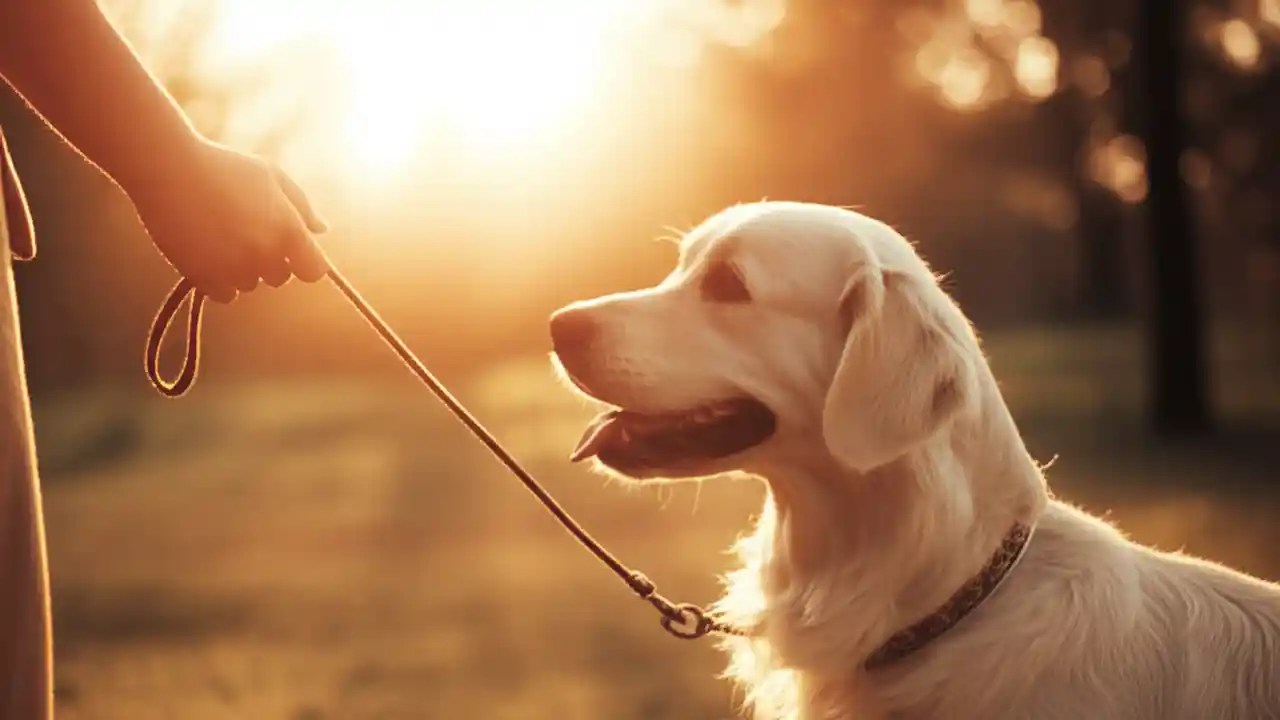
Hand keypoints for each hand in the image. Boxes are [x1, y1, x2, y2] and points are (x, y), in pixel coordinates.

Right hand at [127, 139, 329, 302]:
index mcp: (289, 230)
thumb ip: (302, 206)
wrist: (169, 168)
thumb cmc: (224, 166)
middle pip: (280, 277)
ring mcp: (235, 268)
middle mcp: (266, 254)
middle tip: (243, 230)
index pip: (315, 271)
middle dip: (268, 260)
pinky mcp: (205, 278)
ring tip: (220, 235)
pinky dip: (217, 280)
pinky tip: (207, 252)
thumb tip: (321, 231)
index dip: (304, 263)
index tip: (291, 253)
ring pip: (250, 285)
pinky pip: (224, 295)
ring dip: (240, 269)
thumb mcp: (271, 175)